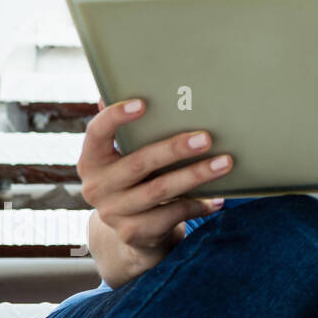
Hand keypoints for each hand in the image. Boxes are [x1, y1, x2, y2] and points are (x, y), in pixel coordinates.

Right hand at [81, 97, 231, 286]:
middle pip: (139, 163)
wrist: (131, 234)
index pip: (97, 133)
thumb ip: (129, 130)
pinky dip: (199, 204)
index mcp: (91, 159)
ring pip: (161, 190)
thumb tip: (127, 83)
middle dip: (175, 148)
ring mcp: (114, 212)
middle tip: (208, 137)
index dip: (117, 117)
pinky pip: (173, 215)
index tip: (144, 103)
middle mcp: (97, 186)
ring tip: (226, 162)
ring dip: (196, 175)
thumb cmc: (136, 180)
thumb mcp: (126, 157)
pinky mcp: (135, 233)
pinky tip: (220, 197)